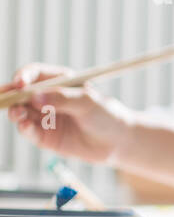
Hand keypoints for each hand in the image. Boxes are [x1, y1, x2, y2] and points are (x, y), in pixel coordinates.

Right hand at [4, 64, 133, 162]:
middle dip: (9, 94)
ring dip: (14, 111)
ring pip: (19, 111)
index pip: (33, 74)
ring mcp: (44, 117)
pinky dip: (23, 128)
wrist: (118, 142)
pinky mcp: (44, 136)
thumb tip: (35, 97)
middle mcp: (47, 98)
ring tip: (19, 113)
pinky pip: (28, 130)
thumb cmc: (107, 115)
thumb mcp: (88, 102)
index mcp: (59, 82)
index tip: (20, 83)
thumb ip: (62, 99)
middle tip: (4, 97)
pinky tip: (25, 126)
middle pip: (19, 92)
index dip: (23, 76)